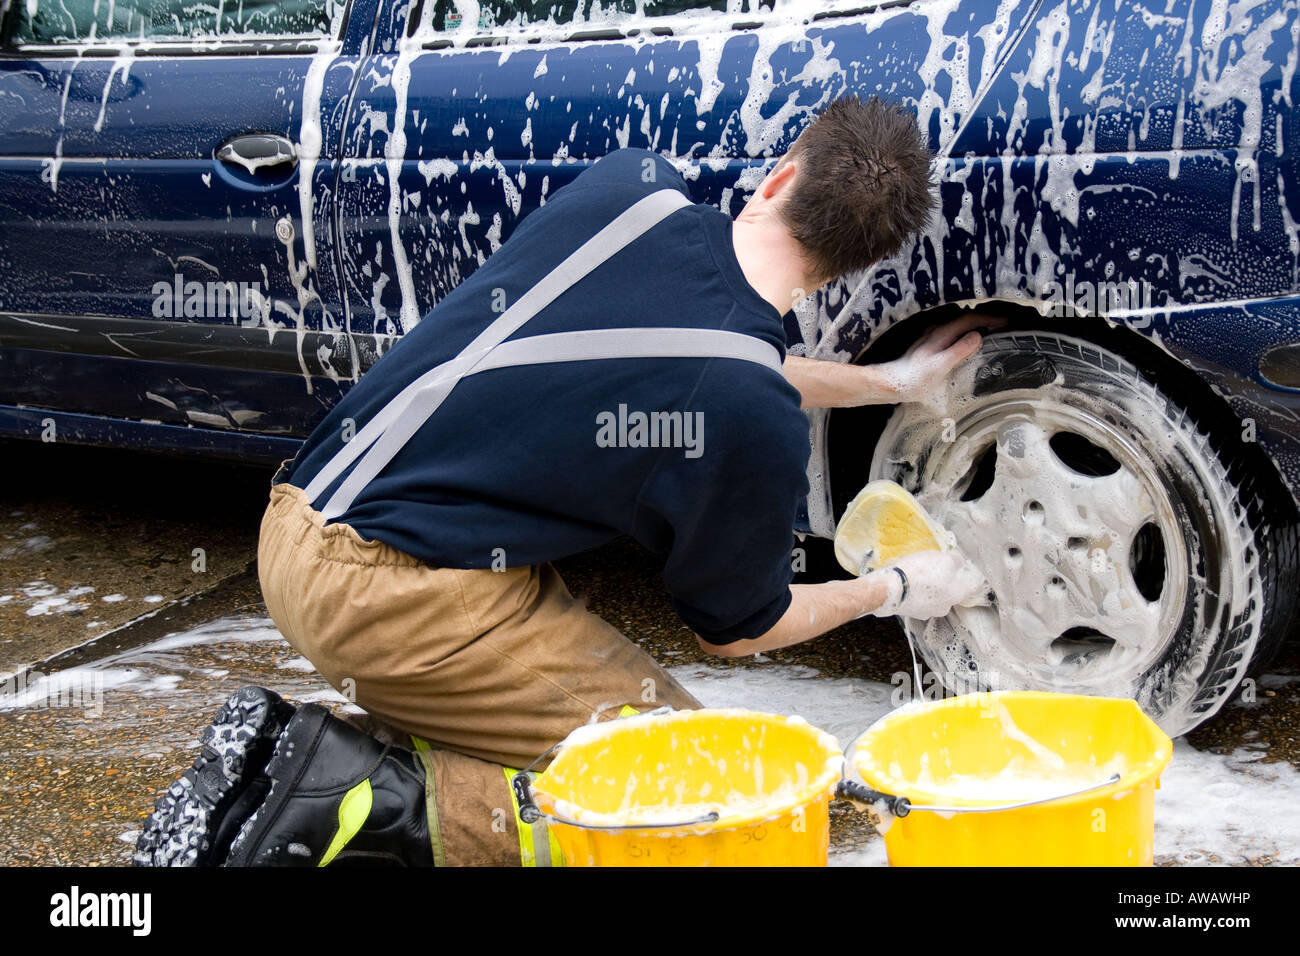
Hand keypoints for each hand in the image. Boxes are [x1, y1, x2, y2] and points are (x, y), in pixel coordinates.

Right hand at [867, 550, 986, 618]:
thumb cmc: (921, 573)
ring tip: (918, 575)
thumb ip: (956, 561)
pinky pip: (917, 600)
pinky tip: (908, 583)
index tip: (968, 569)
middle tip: (936, 569)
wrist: (891, 588)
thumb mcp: (944, 559)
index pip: (973, 586)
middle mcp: (944, 607)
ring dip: (929, 588)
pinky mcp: (910, 613)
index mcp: (956, 594)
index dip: (972, 576)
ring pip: (933, 598)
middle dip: (945, 582)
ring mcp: (926, 612)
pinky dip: (915, 593)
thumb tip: (959, 563)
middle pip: (950, 592)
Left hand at [875, 315, 1004, 403]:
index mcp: (941, 334)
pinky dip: (966, 333)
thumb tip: (978, 336)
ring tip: (991, 331)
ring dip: (976, 325)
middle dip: (986, 319)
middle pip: (965, 319)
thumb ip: (959, 351)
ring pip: (959, 325)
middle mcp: (936, 332)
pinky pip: (953, 333)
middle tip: (1004, 325)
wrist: (892, 384)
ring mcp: (932, 338)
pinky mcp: (929, 346)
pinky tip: (968, 341)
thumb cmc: (914, 379)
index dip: (990, 318)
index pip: (970, 319)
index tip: (1006, 322)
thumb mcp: (940, 367)